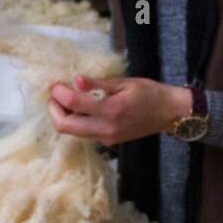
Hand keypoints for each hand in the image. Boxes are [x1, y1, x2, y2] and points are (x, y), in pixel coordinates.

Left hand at [47, 75, 191, 145]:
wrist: (168, 114)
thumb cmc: (149, 93)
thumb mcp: (125, 83)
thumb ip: (98, 84)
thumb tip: (77, 80)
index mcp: (111, 110)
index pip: (73, 104)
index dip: (58, 93)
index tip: (56, 83)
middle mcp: (105, 129)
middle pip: (64, 126)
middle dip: (54, 109)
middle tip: (55, 94)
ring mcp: (105, 138)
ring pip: (71, 132)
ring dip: (62, 116)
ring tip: (65, 99)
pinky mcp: (107, 142)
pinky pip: (82, 133)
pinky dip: (75, 121)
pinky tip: (79, 108)